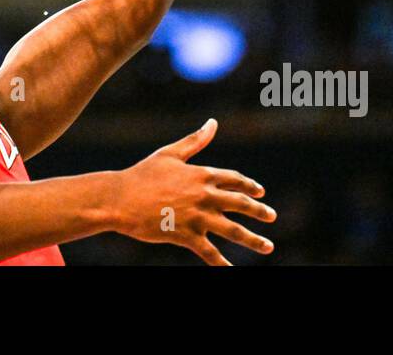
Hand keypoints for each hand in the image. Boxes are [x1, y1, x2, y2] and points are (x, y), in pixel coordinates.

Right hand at [113, 119, 274, 265]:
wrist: (120, 198)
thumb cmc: (142, 174)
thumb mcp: (170, 153)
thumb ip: (195, 140)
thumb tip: (213, 123)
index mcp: (201, 174)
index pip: (234, 180)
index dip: (249, 186)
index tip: (261, 193)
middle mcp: (204, 195)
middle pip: (240, 204)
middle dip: (260, 212)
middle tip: (272, 217)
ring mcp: (196, 216)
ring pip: (232, 230)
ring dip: (253, 240)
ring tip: (267, 247)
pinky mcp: (186, 235)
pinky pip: (209, 252)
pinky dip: (222, 263)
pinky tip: (232, 270)